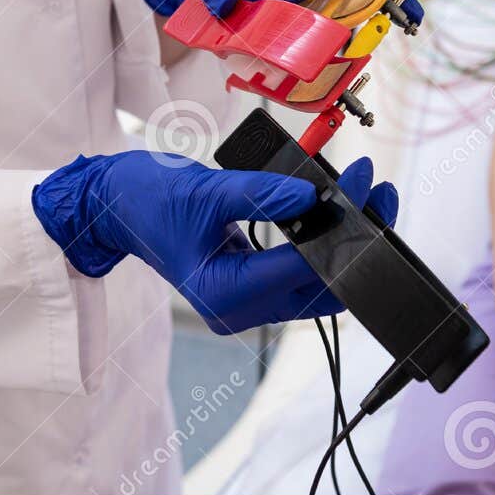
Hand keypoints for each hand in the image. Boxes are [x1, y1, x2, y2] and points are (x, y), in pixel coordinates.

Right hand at [32, 151, 397, 334]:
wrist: (116, 205)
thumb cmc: (148, 200)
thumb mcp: (206, 191)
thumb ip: (261, 195)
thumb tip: (311, 196)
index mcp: (224, 296)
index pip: (298, 268)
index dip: (338, 227)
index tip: (361, 185)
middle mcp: (239, 308)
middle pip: (319, 284)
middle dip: (355, 240)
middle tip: (377, 191)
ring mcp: (247, 299)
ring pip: (316, 281)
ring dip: (344, 240)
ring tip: (366, 193)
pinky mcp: (253, 283)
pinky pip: (301, 269)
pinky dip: (322, 240)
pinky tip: (340, 207)